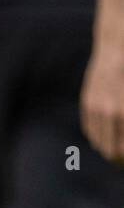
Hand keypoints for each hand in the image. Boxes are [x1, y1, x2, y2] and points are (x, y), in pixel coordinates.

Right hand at [81, 30, 123, 164]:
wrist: (118, 46)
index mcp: (123, 111)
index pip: (123, 146)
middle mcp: (109, 112)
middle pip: (111, 149)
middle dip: (118, 157)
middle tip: (121, 161)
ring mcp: (96, 108)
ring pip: (99, 141)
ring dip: (108, 149)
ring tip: (114, 153)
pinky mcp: (88, 103)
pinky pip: (90, 129)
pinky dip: (98, 137)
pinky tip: (104, 139)